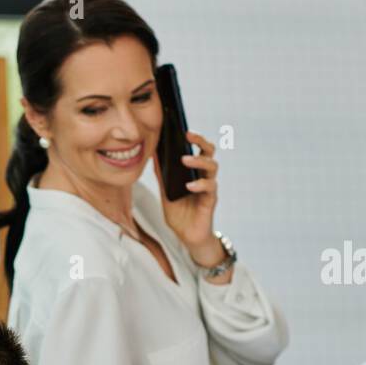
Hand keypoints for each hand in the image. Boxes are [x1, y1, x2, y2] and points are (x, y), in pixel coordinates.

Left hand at [153, 129, 218, 247]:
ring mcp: (209, 188)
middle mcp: (204, 176)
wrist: (188, 237)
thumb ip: (162, 176)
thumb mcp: (166, 193)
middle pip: (209, 152)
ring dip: (199, 161)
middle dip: (200, 141)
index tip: (182, 127)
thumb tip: (153, 156)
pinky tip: (189, 185)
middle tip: (187, 135)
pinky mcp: (210, 201)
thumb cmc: (179, 214)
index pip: (198, 149)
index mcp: (194, 172)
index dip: (193, 138)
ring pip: (212, 167)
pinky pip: (210, 188)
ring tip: (184, 160)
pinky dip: (200, 184)